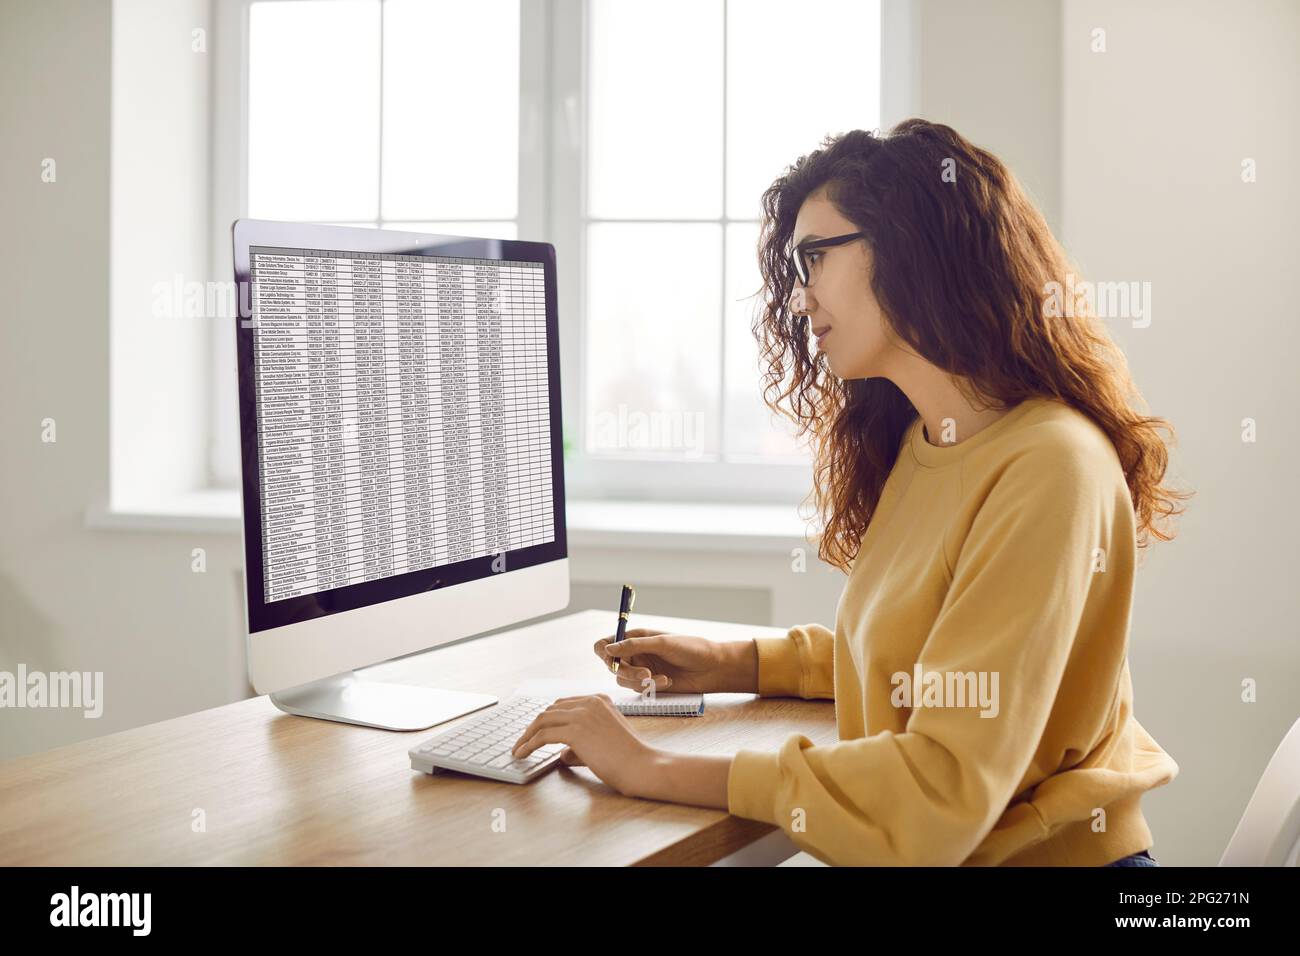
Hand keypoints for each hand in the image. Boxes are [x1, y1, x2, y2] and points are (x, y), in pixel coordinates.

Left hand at [511, 694, 657, 796]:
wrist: (642, 766)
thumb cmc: (629, 758)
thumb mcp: (605, 740)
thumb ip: (583, 743)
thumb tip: (563, 754)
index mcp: (599, 700)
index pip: (563, 704)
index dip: (546, 719)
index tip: (534, 731)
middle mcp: (590, 702)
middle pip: (550, 710)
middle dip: (532, 727)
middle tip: (522, 741)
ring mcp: (583, 714)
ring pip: (542, 720)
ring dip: (526, 736)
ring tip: (518, 750)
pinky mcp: (576, 731)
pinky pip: (543, 736)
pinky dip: (529, 744)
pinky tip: (522, 754)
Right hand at [593, 629, 755, 694]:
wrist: (713, 668)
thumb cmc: (691, 648)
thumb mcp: (662, 643)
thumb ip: (634, 645)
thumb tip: (608, 649)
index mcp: (636, 638)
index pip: (605, 644)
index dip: (603, 651)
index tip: (610, 658)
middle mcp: (635, 653)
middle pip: (612, 665)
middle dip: (627, 671)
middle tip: (644, 674)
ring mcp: (641, 669)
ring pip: (623, 680)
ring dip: (640, 681)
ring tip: (661, 678)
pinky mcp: (650, 685)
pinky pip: (638, 689)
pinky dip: (651, 687)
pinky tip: (669, 681)